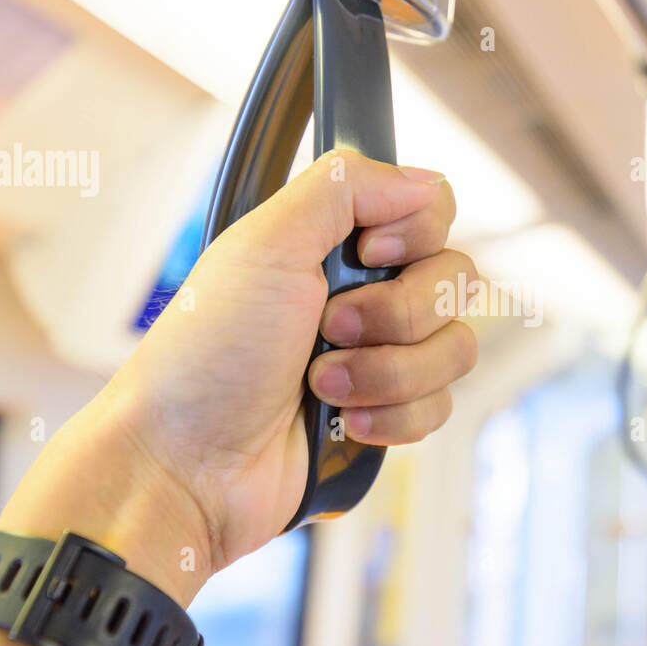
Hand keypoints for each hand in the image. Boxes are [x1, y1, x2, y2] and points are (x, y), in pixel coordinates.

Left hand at [0, 149, 476, 601]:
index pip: (430, 211)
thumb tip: (420, 181)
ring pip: (455, 349)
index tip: (367, 254)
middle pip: (455, 280)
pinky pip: (438, 408)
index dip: (414, 233)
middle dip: (395, 314)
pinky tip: (343, 423)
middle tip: (328, 328)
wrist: (190, 463)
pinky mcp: (386, 417)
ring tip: (322, 385)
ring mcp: (378, 359)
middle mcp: (362, 295)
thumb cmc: (206, 356)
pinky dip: (391, 417)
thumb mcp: (265, 244)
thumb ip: (345, 187)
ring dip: (387, 371)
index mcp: (332, 244)